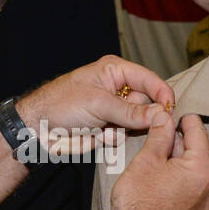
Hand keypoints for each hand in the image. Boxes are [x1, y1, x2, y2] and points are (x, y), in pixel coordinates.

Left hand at [16, 56, 174, 157]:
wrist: (38, 129)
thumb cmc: (60, 105)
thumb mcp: (98, 104)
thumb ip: (131, 111)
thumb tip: (161, 115)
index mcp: (115, 71)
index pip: (150, 80)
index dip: (162, 94)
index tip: (171, 110)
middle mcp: (118, 88)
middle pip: (148, 103)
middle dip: (142, 116)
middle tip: (128, 123)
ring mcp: (114, 110)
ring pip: (138, 123)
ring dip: (125, 129)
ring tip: (104, 129)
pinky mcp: (109, 128)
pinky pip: (125, 136)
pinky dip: (114, 138)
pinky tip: (98, 136)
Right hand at [109, 112, 208, 209]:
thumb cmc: (138, 202)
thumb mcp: (147, 160)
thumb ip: (160, 135)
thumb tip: (165, 117)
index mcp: (202, 169)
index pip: (198, 130)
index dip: (182, 118)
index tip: (169, 113)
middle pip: (200, 148)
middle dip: (182, 138)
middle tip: (160, 131)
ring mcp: (207, 199)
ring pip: (197, 165)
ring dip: (181, 155)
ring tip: (158, 152)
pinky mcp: (198, 209)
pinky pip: (195, 181)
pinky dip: (183, 171)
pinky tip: (163, 171)